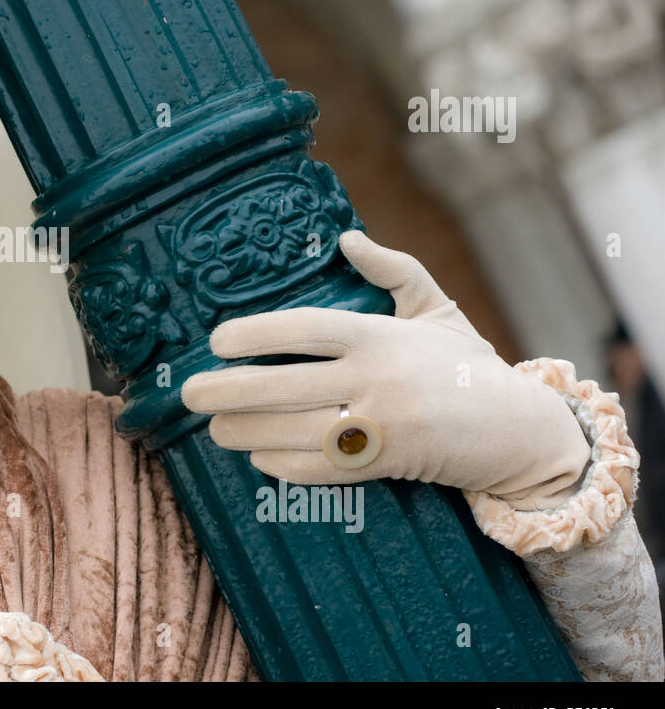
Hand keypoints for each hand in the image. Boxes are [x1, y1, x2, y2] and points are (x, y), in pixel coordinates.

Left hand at [180, 231, 590, 508]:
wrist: (519, 430)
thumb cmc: (469, 365)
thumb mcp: (438, 308)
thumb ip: (392, 270)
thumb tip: (346, 239)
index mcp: (380, 336)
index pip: (305, 329)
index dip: (255, 333)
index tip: (216, 339)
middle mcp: (375, 380)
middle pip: (284, 385)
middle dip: (228, 390)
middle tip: (188, 393)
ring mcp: (379, 426)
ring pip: (293, 431)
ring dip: (245, 432)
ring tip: (213, 427)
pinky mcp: (384, 466)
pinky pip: (319, 469)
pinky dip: (283, 465)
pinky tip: (257, 457)